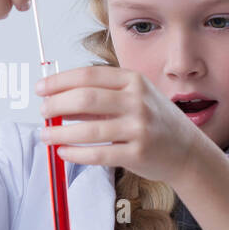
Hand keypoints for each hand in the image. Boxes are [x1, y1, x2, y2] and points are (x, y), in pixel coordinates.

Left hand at [37, 65, 201, 184]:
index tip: (41, 88)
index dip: (60, 81)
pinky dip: (75, 153)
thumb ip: (99, 97)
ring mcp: (139, 127)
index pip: (89, 75)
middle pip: (86, 98)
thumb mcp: (132, 99)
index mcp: (133, 80)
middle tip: (42, 111)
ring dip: (60, 133)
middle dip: (56, 105)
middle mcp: (138, 101)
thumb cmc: (154, 121)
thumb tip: (57, 100)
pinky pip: (98, 154)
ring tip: (45, 135)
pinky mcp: (138, 153)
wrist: (187, 150)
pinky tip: (63, 152)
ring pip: (89, 130)